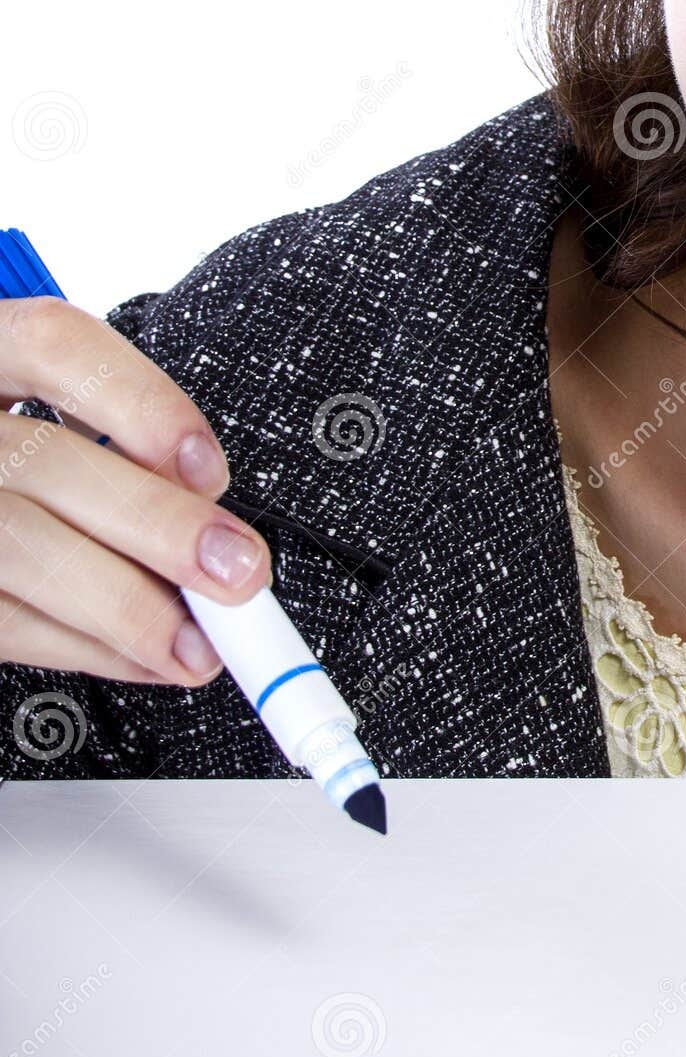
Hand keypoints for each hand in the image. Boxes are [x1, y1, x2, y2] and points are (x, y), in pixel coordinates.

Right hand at [0, 296, 270, 684]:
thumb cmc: (17, 470)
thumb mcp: (54, 428)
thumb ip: (121, 457)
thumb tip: (219, 536)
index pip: (54, 345)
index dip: (142, 403)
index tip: (211, 468)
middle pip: (48, 462)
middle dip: (160, 526)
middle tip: (239, 573)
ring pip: (21, 548)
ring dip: (129, 608)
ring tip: (200, 644)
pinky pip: (4, 624)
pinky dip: (89, 649)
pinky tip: (146, 659)